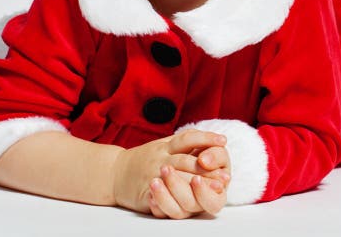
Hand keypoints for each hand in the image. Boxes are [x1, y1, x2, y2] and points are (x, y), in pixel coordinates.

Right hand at [112, 129, 229, 217]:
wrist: (113, 172)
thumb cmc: (144, 160)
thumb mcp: (162, 146)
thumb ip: (183, 144)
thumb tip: (213, 142)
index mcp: (165, 145)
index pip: (188, 137)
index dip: (206, 137)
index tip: (224, 140)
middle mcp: (159, 157)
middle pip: (186, 160)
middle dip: (208, 169)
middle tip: (226, 177)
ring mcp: (152, 174)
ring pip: (177, 178)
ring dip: (198, 183)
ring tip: (217, 188)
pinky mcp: (145, 191)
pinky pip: (160, 195)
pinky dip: (175, 198)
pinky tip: (189, 203)